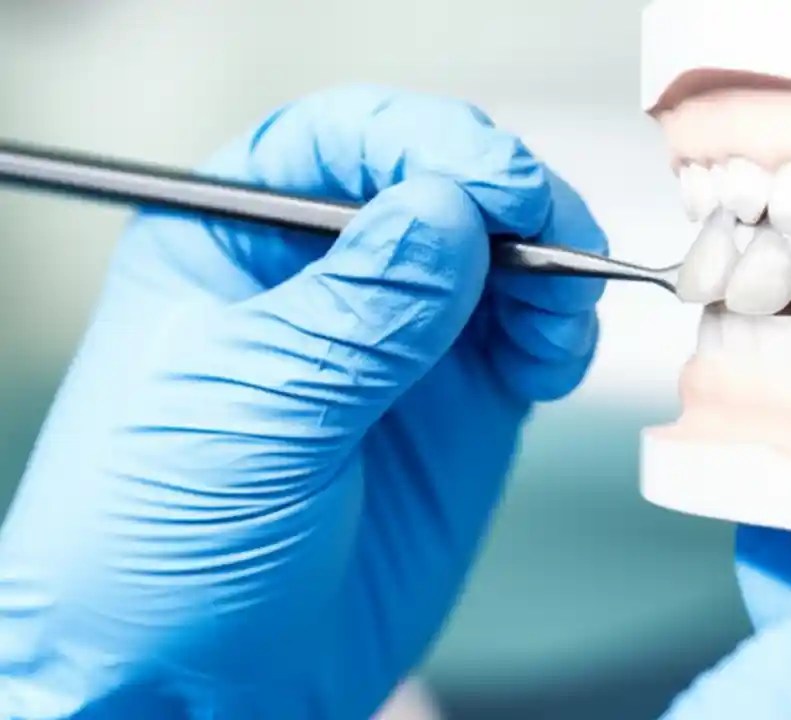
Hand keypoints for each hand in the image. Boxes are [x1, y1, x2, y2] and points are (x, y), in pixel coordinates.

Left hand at [0, 86, 607, 717]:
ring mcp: (398, 343)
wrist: (195, 688)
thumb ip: (356, 313)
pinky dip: (561, 336)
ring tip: (555, 324)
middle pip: (439, 186)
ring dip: (551, 272)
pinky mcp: (456, 407)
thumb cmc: (152, 548)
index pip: (340, 144)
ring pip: (501, 258)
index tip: (495, 186)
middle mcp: (324, 280)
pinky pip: (530, 338)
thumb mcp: (245, 413)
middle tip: (552, 246)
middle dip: (510, 203)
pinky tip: (552, 365)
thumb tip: (449, 211)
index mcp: (234, 243)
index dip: (427, 145)